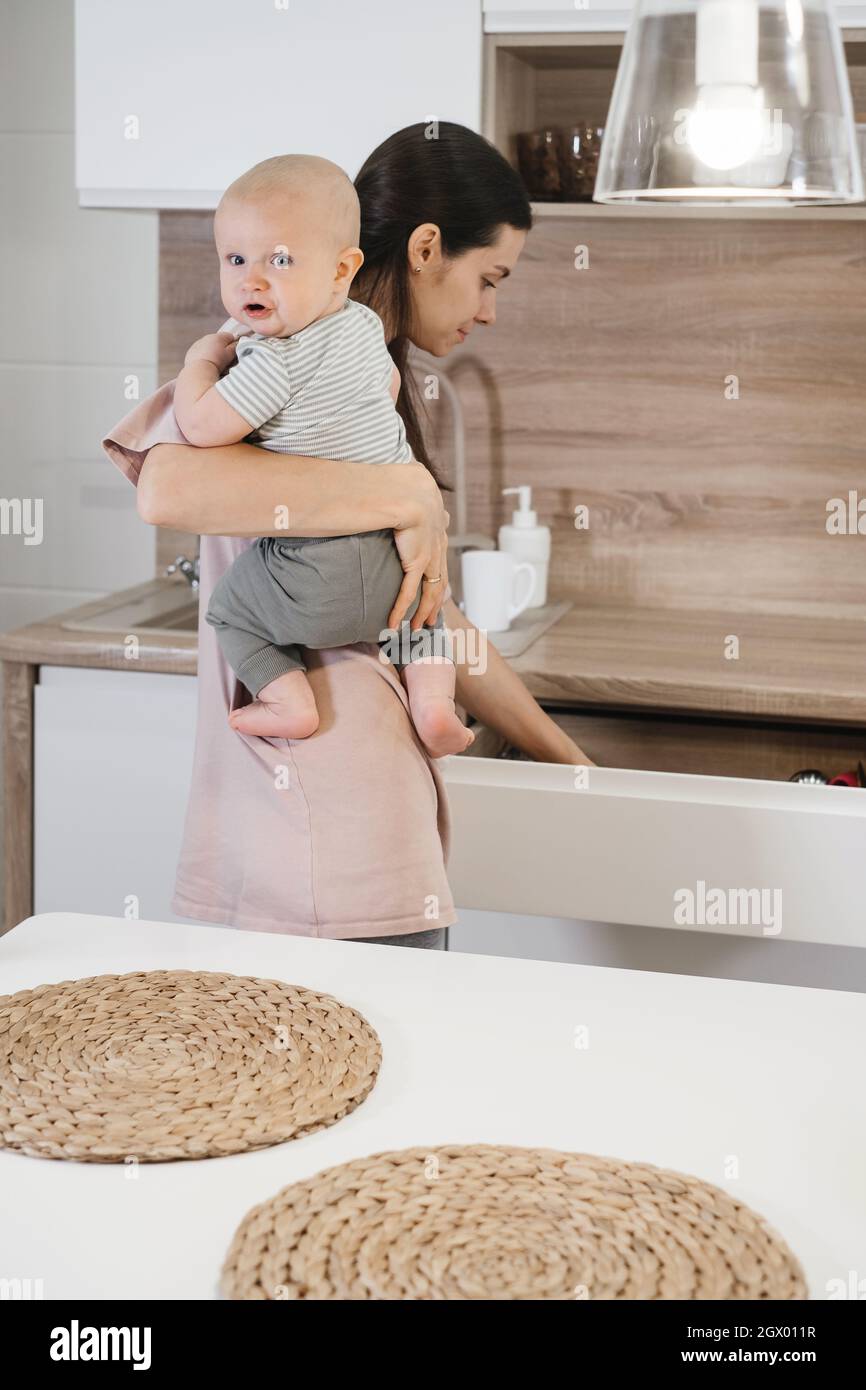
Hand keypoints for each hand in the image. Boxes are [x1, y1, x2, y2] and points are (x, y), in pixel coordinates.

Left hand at [184, 331, 239, 373]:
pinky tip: (206, 365)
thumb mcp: (229, 355)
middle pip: (217, 341)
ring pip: (208, 346)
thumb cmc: (217, 363)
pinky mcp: (190, 353)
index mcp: (217, 337)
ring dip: (212, 352)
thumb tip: (238, 343)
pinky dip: (204, 356)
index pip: (229, 336)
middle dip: (222, 348)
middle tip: (226, 359)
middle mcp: (206, 338)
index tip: (236, 351)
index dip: (234, 343)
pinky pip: (199, 352)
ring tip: (215, 363)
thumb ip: (235, 347)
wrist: (199, 372)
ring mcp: (197, 344)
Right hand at [387, 464, 449, 629]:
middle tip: (431, 618)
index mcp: (437, 520)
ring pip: (431, 590)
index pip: (440, 550)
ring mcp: (431, 553)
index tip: (436, 582)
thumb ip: (408, 488)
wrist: (403, 487)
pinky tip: (395, 623)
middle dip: (436, 601)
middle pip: (441, 576)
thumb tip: (406, 476)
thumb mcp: (409, 483)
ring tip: (418, 627)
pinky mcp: (418, 562)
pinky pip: (409, 592)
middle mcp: (439, 538)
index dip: (439, 569)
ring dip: (424, 611)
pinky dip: (401, 610)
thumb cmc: (397, 481)